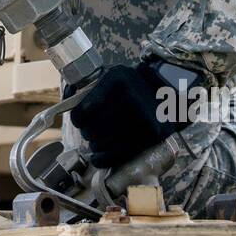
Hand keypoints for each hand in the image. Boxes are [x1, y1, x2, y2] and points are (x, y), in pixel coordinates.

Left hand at [70, 60, 198, 168]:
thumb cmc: (130, 87)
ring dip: (94, 145)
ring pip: (102, 143)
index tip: (80, 119)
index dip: (77, 118)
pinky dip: (102, 159)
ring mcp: (143, 118)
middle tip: (90, 131)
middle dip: (87, 132)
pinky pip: (117, 155)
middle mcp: (131, 97)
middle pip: (92, 129)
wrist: (167, 94)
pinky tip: (98, 156)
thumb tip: (68, 100)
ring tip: (97, 140)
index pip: (84, 110)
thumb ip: (87, 86)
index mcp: (117, 79)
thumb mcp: (111, 77)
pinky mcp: (151, 136)